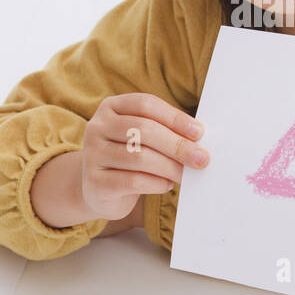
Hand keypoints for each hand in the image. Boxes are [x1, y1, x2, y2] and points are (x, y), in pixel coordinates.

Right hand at [80, 92, 208, 221]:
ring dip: (170, 167)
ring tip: (185, 175)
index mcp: (111, 107)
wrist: (100, 190)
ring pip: (139, 157)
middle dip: (177, 145)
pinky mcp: (95, 182)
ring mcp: (92, 154)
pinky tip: (166, 185)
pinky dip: (156, 183)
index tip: (199, 132)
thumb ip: (164, 132)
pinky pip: (133, 181)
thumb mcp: (142, 138)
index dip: (174, 117)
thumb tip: (198, 139)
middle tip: (201, 158)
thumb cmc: (130, 158)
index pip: (145, 104)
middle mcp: (97, 127)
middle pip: (143, 129)